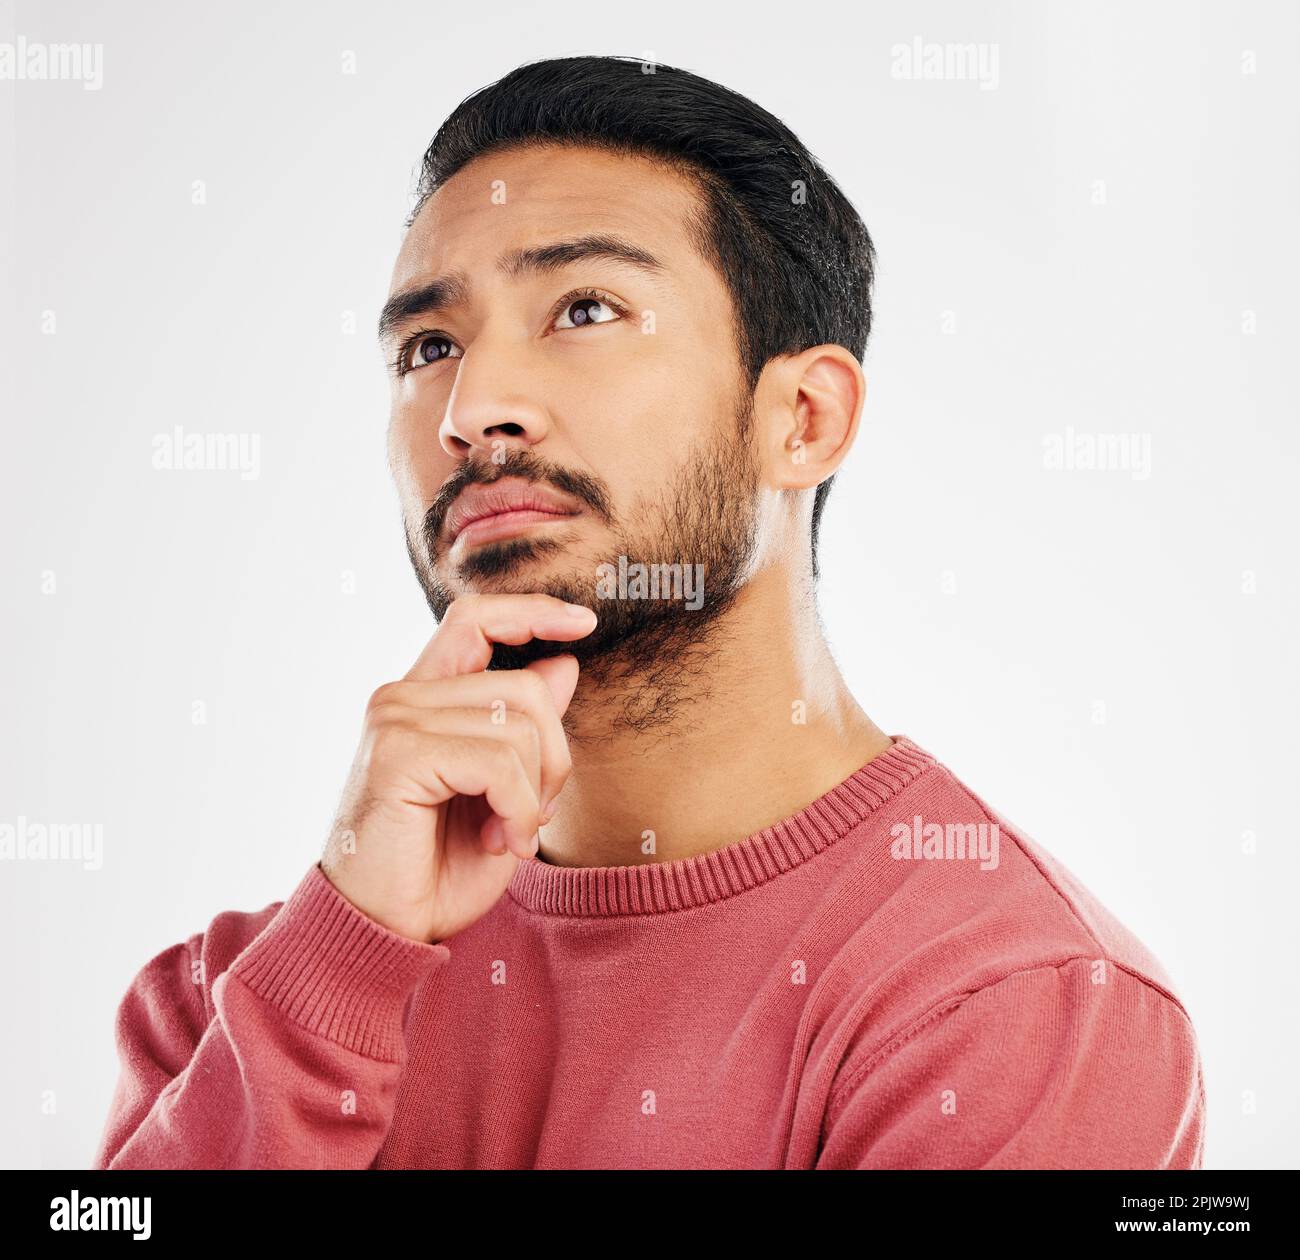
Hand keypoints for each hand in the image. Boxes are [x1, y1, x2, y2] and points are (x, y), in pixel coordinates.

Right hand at [320, 593, 596, 942]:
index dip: (533, 610)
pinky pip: (500, 761)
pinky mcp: (399, 754)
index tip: (584, 623)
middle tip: (533, 815)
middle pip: (524, 686)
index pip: (475, 618)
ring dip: (535, 792)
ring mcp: (396, 721)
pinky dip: (518, 809)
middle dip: (554, 755)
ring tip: (506, 834)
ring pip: (519, 723)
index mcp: (421, 698)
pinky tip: (500, 842)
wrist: (381, 934)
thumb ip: (523, 729)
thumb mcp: (501, 794)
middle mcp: (401, 697)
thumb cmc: (436, 872)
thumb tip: (564, 664)